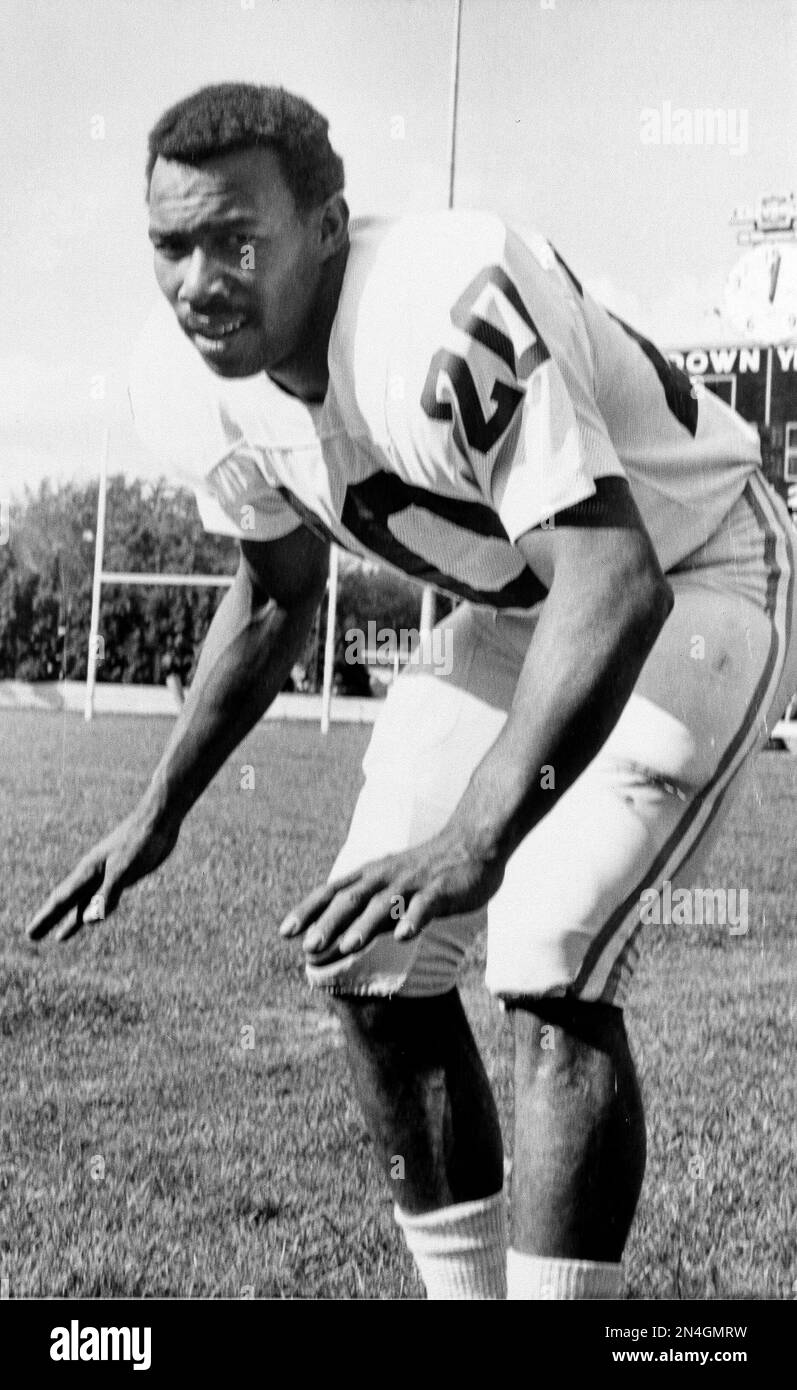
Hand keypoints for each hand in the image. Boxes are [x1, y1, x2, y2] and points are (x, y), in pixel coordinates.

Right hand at [25, 807, 179, 943]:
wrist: (158, 821)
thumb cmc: (140, 842)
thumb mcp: (124, 870)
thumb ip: (107, 894)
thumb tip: (89, 920)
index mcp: (88, 871)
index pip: (61, 900)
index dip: (45, 918)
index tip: (30, 934)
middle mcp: (92, 874)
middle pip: (66, 903)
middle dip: (49, 920)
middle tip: (32, 936)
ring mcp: (106, 875)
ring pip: (83, 903)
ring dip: (71, 920)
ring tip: (60, 938)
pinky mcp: (122, 876)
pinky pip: (100, 899)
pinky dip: (91, 911)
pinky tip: (92, 917)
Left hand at [279, 824, 505, 964]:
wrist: (472, 844)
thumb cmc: (425, 872)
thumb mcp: (388, 890)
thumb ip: (362, 915)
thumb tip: (330, 942)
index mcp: (371, 876)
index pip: (332, 893)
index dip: (308, 911)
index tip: (284, 931)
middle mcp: (386, 878)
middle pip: (352, 900)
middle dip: (329, 922)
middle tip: (308, 946)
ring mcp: (414, 883)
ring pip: (385, 904)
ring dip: (365, 925)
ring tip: (347, 947)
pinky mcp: (441, 890)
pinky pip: (426, 905)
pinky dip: (414, 919)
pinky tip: (405, 936)